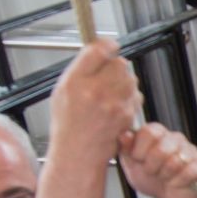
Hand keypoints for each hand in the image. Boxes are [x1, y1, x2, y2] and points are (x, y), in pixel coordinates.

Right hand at [47, 38, 140, 166]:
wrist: (78, 152)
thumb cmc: (68, 124)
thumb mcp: (62, 91)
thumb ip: (80, 69)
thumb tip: (98, 49)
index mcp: (75, 81)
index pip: (96, 50)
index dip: (106, 45)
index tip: (109, 46)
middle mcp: (94, 91)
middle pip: (119, 62)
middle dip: (116, 66)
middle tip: (107, 76)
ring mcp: (112, 103)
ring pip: (130, 78)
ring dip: (124, 82)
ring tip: (110, 94)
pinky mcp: (126, 114)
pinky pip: (135, 95)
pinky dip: (129, 97)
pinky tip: (116, 106)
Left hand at [117, 122, 196, 197]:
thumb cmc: (150, 180)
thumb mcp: (131, 166)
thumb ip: (125, 149)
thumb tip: (124, 135)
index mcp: (157, 134)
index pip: (149, 131)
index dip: (140, 149)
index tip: (138, 159)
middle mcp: (174, 138)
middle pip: (161, 148)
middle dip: (152, 167)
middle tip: (152, 172)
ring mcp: (189, 150)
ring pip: (175, 162)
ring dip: (165, 176)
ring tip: (164, 177)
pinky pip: (189, 172)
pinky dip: (178, 182)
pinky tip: (176, 183)